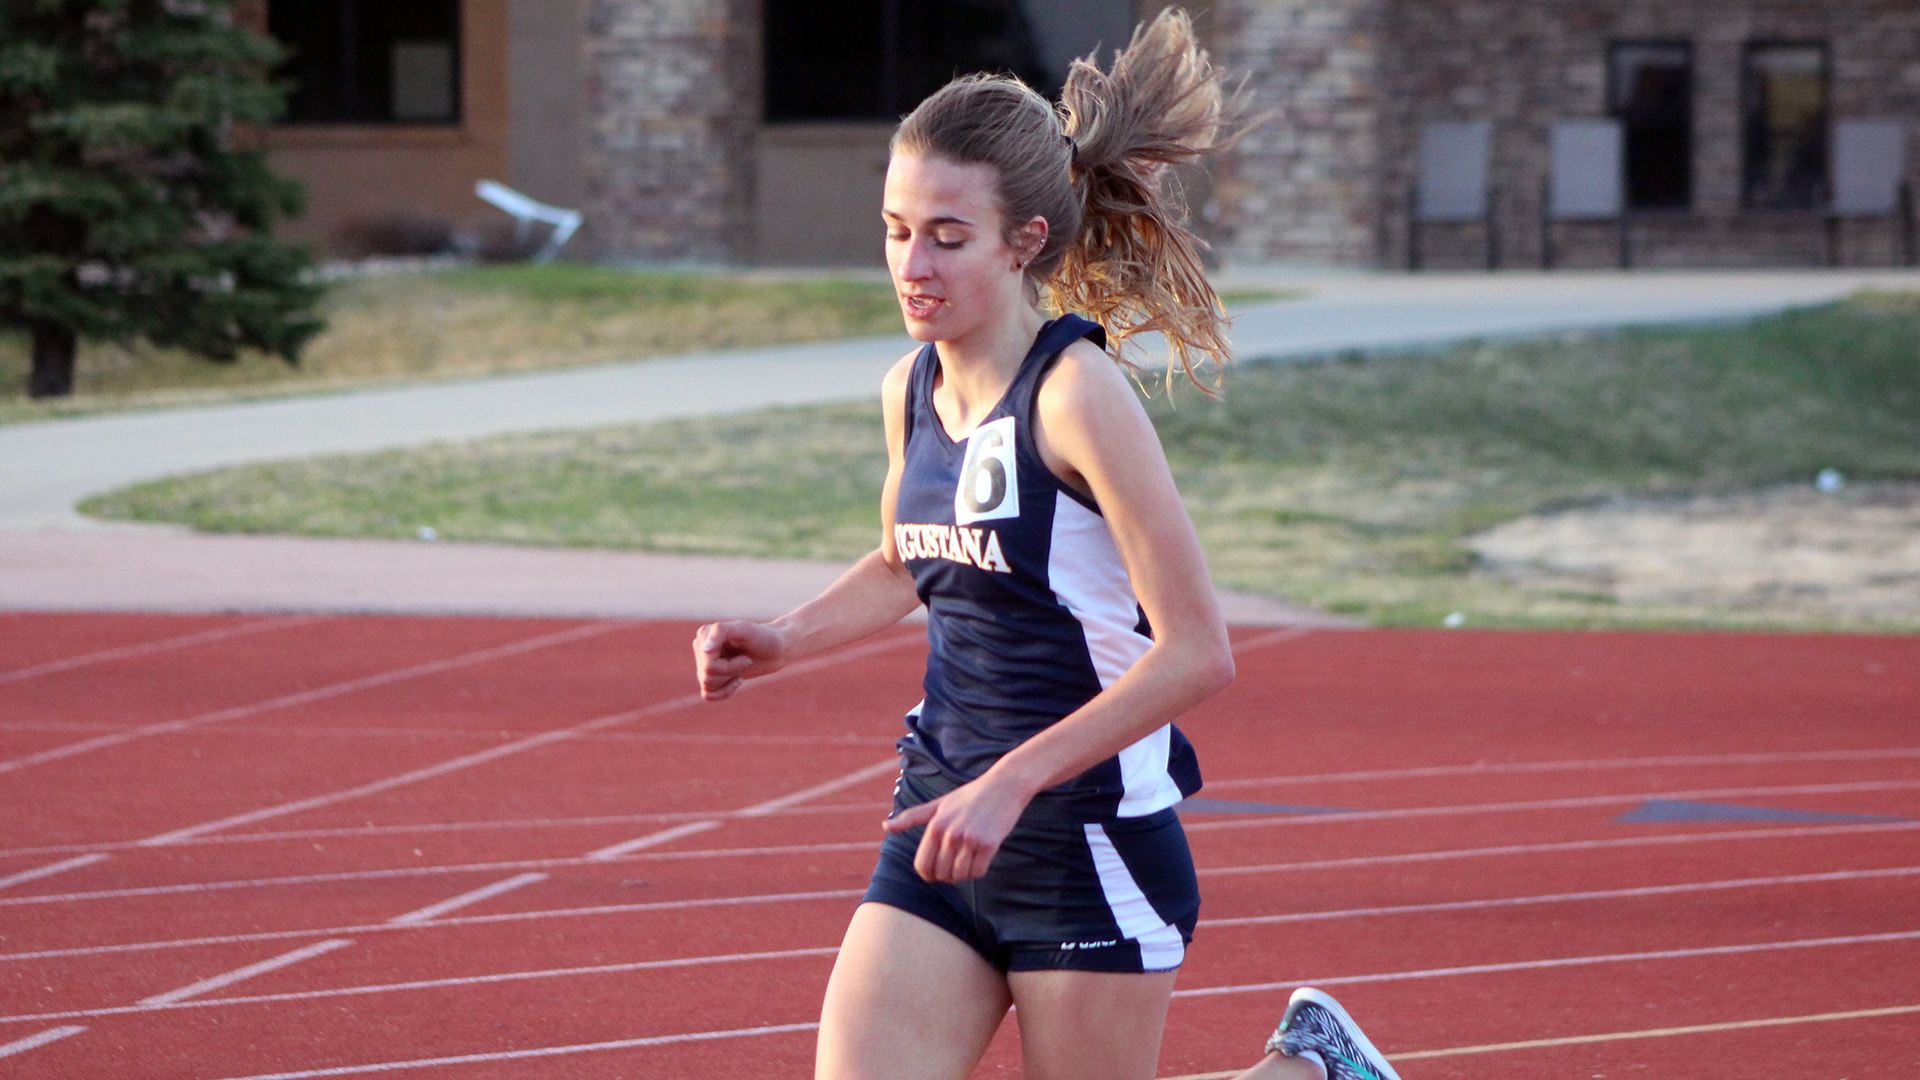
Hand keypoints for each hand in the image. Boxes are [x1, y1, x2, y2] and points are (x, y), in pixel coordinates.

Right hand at [692, 620, 787, 700]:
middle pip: (706, 675)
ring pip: (707, 685)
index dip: (729, 666)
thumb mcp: (744, 629)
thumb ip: (721, 632)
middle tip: (746, 660)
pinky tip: (738, 680)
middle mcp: (701, 648)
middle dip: (731, 671)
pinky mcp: (713, 676)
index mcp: (704, 634)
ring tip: (743, 665)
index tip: (745, 655)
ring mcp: (705, 663)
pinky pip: (708, 694)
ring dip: (729, 678)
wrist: (776, 649)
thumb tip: (703, 649)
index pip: (708, 664)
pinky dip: (724, 692)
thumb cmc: (762, 637)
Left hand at [883, 773, 1031, 881]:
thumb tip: (885, 827)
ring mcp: (970, 839)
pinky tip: (981, 857)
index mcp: (935, 825)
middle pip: (941, 874)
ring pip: (960, 875)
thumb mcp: (938, 805)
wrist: (1004, 786)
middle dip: (947, 875)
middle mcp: (950, 833)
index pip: (922, 866)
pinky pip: (978, 872)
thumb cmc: (969, 796)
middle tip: (956, 863)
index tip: (937, 871)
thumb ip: (911, 817)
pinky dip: (978, 870)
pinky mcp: (989, 844)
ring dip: (964, 873)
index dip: (928, 874)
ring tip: (968, 859)